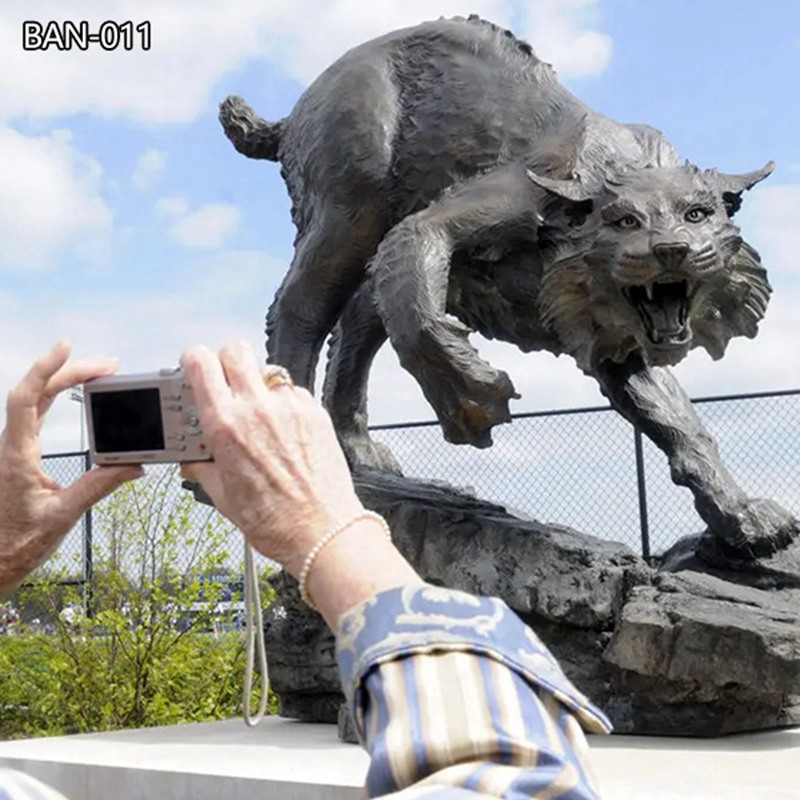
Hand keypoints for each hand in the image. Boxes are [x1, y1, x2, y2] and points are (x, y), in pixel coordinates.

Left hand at [0, 342, 142, 593]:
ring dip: (65, 382)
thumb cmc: (15, 544)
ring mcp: (14, 450)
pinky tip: (77, 395)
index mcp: (17, 456)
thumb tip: (134, 467)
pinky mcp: (20, 457)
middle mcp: (12, 447)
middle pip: (37, 393)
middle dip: (71, 372)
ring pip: (36, 402)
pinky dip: (59, 398)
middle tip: (108, 366)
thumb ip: (99, 486)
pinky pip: (37, 416)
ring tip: (98, 374)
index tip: (66, 348)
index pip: (26, 399)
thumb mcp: (63, 515)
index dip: (45, 369)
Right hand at [179, 341, 364, 575]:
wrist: (322, 531)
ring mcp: (290, 407)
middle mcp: (257, 409)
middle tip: (225, 382)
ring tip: (258, 414)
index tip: (194, 367)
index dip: (193, 360)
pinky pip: (294, 393)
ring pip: (268, 371)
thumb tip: (192, 459)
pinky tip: (285, 430)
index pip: (201, 364)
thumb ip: (203, 468)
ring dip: (258, 385)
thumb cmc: (275, 521)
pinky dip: (285, 404)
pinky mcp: (316, 413)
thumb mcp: (222, 497)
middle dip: (225, 360)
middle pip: (236, 350)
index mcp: (225, 426)